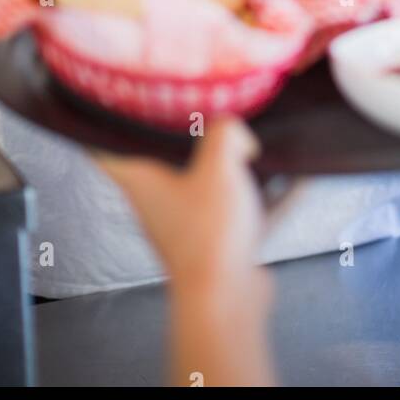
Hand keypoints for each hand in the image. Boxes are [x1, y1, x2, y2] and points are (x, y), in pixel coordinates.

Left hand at [97, 118, 273, 385]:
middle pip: (161, 159)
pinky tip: (296, 179)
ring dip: (230, 165)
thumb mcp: (219, 164)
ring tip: (256, 141)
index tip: (111, 99)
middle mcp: (158, 202)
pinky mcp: (218, 245)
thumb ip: (227, 132)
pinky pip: (242, 210)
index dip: (103, 120)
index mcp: (141, 179)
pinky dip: (265, 195)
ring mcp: (188, 225)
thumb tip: (237, 134)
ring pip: (206, 183)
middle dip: (184, 134)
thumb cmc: (209, 233)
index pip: (103, 146)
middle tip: (202, 108)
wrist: (226, 300)